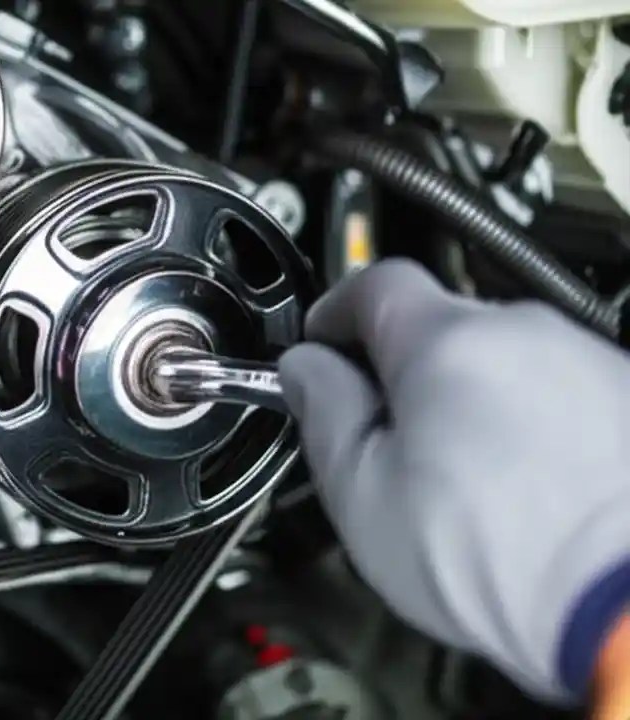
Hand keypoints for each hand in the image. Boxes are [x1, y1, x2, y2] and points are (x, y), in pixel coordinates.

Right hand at [279, 259, 629, 701]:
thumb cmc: (507, 560)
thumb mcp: (363, 496)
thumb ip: (324, 414)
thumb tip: (307, 371)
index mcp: (444, 340)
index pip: (374, 284)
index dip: (336, 313)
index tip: (322, 343)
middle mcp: (525, 333)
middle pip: (443, 326)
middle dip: (406, 371)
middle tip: (384, 438)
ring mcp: (590, 364)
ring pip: (507, 364)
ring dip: (475, 403)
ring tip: (465, 487)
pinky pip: (561, 398)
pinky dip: (533, 430)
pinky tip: (525, 495)